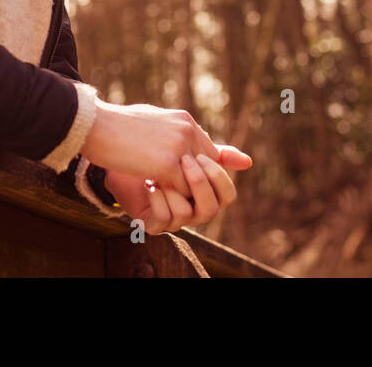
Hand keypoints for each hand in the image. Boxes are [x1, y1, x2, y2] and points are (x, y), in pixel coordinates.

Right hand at [82, 99, 250, 197]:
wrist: (94, 125)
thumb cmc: (116, 126)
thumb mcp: (152, 122)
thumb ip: (175, 134)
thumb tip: (187, 154)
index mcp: (185, 120)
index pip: (210, 153)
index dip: (202, 172)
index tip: (184, 180)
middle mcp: (187, 131)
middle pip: (209, 169)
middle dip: (195, 185)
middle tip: (172, 188)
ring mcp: (179, 147)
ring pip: (197, 183)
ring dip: (181, 191)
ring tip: (160, 187)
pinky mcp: (167, 164)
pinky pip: (182, 190)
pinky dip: (169, 195)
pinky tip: (150, 188)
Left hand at [104, 147, 251, 234]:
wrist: (122, 155)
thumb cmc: (157, 151)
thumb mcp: (187, 147)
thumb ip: (214, 153)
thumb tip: (248, 162)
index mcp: (205, 193)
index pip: (227, 195)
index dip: (218, 178)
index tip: (200, 156)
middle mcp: (192, 210)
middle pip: (211, 210)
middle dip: (199, 185)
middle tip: (184, 162)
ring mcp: (173, 220)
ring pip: (185, 215)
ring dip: (173, 190)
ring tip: (158, 171)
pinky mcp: (153, 224)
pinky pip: (163, 219)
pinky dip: (157, 198)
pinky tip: (148, 182)